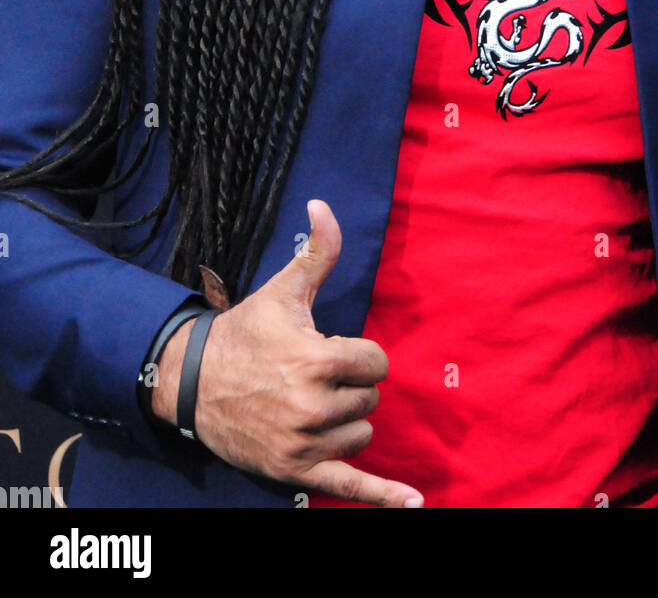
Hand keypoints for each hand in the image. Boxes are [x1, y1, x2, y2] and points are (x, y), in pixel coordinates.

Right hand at [152, 199, 423, 506]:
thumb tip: (324, 204)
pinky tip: (414, 505)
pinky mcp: (297, 472)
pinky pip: (351, 486)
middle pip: (370, 398)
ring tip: (308, 403)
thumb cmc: (246, 334)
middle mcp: (313, 405)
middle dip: (349, 387)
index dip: (359, 355)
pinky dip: (384, 497)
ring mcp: (304, 443)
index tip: (331, 350)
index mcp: (316, 359)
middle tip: (311, 376)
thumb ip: (316, 251)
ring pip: (361, 433)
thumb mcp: (283, 290)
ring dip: (345, 420)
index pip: (376, 363)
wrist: (193, 383)